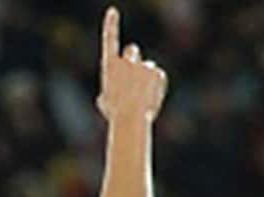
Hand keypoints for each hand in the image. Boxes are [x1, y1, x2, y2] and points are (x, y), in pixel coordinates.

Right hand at [96, 7, 167, 123]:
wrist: (131, 118)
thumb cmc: (115, 114)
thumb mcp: (106, 101)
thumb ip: (108, 91)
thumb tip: (106, 97)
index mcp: (110, 65)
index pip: (109, 39)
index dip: (111, 24)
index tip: (113, 11)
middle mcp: (127, 60)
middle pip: (132, 50)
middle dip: (134, 58)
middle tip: (134, 76)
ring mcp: (143, 65)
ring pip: (146, 67)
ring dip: (145, 77)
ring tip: (142, 96)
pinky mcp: (157, 72)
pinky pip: (158, 76)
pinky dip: (156, 85)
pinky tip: (150, 97)